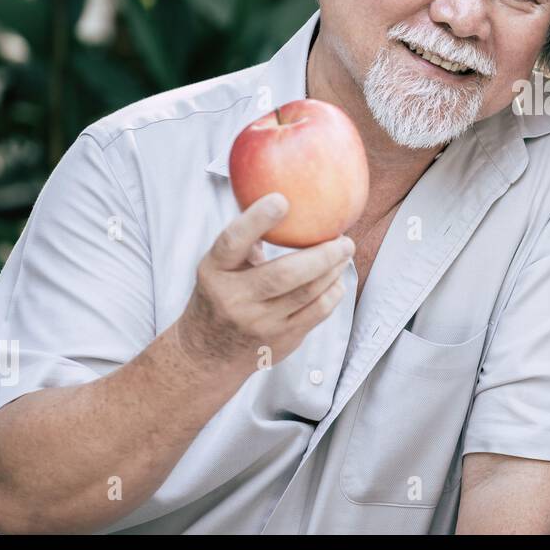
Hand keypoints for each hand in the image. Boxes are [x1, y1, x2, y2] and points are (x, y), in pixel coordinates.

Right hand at [175, 193, 354, 374]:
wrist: (206, 354)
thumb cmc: (220, 295)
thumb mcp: (219, 268)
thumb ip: (245, 239)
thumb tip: (284, 195)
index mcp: (214, 272)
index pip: (232, 242)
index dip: (256, 220)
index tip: (282, 199)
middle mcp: (234, 300)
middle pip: (284, 274)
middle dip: (322, 254)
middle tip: (343, 239)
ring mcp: (259, 323)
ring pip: (307, 294)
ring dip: (333, 270)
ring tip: (343, 252)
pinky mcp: (281, 339)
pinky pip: (317, 313)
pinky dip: (333, 292)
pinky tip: (336, 279)